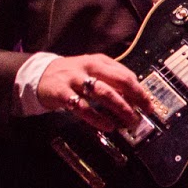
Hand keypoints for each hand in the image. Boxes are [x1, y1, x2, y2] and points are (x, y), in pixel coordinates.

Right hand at [37, 54, 155, 132]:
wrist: (39, 74)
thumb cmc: (73, 74)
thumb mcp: (92, 69)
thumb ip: (112, 78)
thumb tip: (136, 97)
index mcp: (100, 61)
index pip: (126, 75)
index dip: (140, 91)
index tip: (149, 105)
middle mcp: (89, 67)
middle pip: (120, 81)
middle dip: (136, 98)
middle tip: (145, 113)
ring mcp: (75, 79)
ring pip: (104, 93)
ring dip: (121, 108)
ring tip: (130, 121)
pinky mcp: (63, 93)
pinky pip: (83, 107)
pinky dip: (98, 118)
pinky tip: (108, 126)